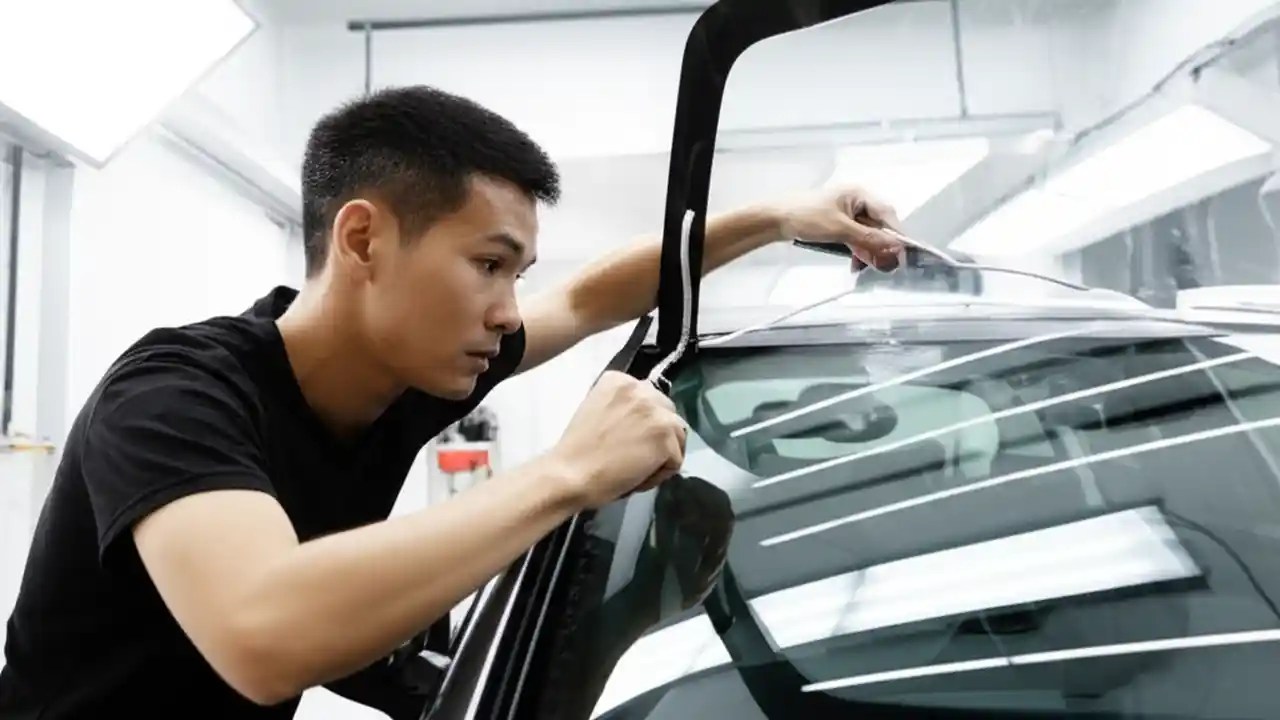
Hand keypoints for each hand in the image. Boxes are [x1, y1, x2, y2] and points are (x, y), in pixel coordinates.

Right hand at [548, 371, 686, 509]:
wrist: (570, 474)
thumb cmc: (577, 452)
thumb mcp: (597, 411)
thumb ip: (622, 407)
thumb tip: (645, 421)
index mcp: (619, 380)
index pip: (650, 399)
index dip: (641, 424)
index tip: (622, 439)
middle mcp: (641, 388)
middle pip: (668, 413)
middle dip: (657, 435)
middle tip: (632, 455)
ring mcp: (656, 410)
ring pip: (677, 437)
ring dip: (661, 455)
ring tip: (634, 467)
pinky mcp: (666, 434)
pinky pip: (676, 460)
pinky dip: (660, 475)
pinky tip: (636, 476)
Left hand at [775, 185, 907, 271]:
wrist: (775, 220)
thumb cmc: (806, 217)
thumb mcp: (840, 229)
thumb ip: (868, 238)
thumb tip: (895, 247)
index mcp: (859, 195)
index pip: (886, 214)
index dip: (896, 234)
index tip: (902, 253)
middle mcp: (855, 202)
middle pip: (878, 225)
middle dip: (882, 246)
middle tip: (886, 266)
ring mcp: (846, 214)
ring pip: (866, 234)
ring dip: (869, 251)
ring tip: (869, 268)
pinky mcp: (836, 225)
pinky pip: (854, 238)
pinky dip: (857, 250)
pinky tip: (856, 264)